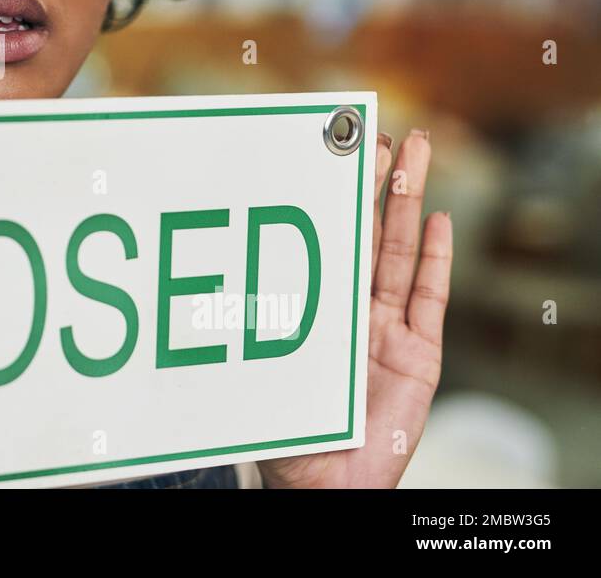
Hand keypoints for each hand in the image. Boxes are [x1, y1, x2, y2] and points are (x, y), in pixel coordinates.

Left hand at [257, 129, 451, 487]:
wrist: (325, 486)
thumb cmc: (282, 434)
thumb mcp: (249, 371)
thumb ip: (231, 332)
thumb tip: (181, 288)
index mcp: (312, 305)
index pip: (320, 236)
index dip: (329, 194)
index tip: (327, 147)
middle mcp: (350, 309)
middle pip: (365, 231)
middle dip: (373, 181)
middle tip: (377, 132)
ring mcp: (387, 329)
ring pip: (399, 252)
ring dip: (408, 201)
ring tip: (414, 151)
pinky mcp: (418, 356)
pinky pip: (427, 300)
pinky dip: (436, 260)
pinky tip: (438, 220)